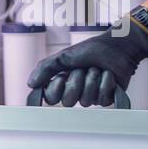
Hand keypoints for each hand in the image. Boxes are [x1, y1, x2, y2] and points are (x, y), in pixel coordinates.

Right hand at [27, 8, 147, 107]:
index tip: (60, 78)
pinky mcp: (107, 98)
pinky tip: (108, 74)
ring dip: (92, 80)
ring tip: (97, 69)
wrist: (118, 46)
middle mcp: (76, 91)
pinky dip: (105, 83)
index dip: (55, 91)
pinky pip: (102, 100)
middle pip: (68, 102)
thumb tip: (30, 84)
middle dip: (76, 82)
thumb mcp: (64, 56)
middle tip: (83, 69)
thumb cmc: (92, 49)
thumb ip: (46, 68)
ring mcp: (91, 96)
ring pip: (86, 101)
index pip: (51, 98)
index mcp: (64, 81)